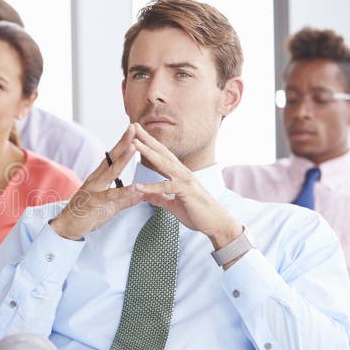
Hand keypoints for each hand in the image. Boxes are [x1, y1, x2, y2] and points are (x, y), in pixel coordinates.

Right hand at [51, 124, 143, 239]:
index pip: (113, 157)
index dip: (123, 144)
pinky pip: (110, 195)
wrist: (67, 227)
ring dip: (123, 159)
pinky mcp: (93, 202)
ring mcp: (93, 189)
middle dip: (124, 142)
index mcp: (99, 178)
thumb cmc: (87, 215)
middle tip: (134, 127)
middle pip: (112, 158)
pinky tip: (136, 186)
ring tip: (135, 147)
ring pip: (111, 172)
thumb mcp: (111, 206)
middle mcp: (95, 179)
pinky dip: (124, 191)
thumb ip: (126, 199)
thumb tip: (142, 193)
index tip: (134, 130)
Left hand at [130, 123, 241, 248]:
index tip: (136, 134)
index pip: (161, 155)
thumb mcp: (172, 205)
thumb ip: (159, 198)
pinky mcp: (187, 191)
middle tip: (133, 126)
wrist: (216, 224)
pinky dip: (151, 187)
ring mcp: (185, 180)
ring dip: (148, 152)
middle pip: (161, 152)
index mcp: (178, 174)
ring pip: (163, 163)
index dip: (149, 144)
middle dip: (147, 139)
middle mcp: (182, 173)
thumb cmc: (197, 213)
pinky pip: (166, 187)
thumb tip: (145, 194)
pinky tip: (138, 186)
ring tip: (133, 143)